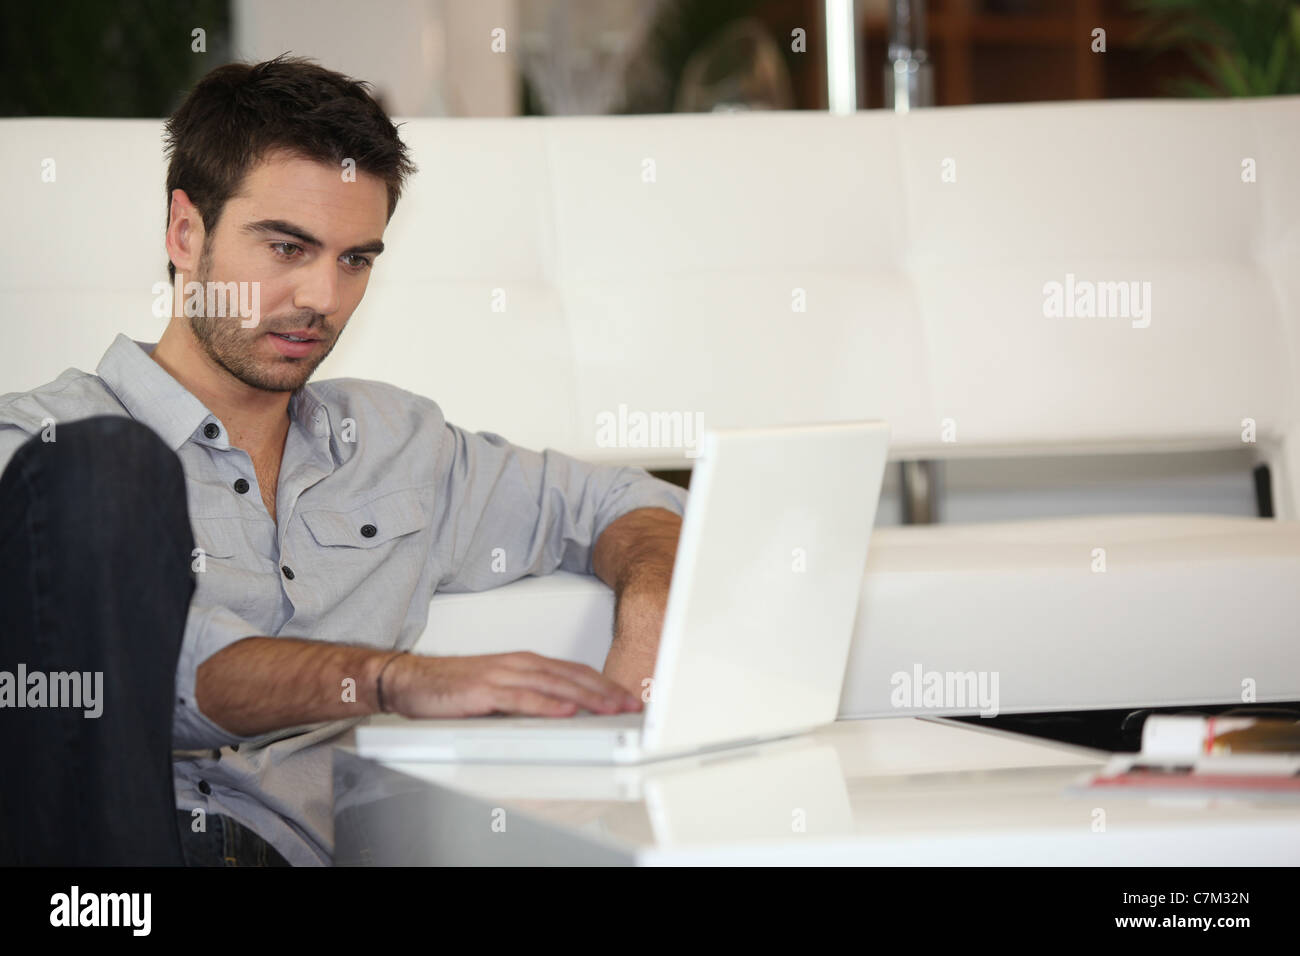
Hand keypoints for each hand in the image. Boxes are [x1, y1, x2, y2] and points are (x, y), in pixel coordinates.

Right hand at [384, 651, 642, 718]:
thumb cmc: (453, 687)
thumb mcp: (501, 690)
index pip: (574, 671)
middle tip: (630, 704)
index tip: (626, 696)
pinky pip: (522, 698)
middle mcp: (518, 664)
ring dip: (586, 697)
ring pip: (554, 684)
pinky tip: (566, 711)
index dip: (603, 683)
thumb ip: (530, 698)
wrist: (411, 679)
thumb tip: (565, 714)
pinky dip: (547, 704)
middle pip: (571, 675)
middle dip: (605, 690)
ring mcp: (502, 675)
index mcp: (525, 663)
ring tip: (610, 708)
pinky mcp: (484, 690)